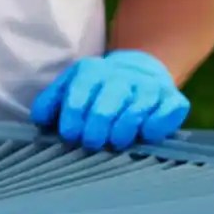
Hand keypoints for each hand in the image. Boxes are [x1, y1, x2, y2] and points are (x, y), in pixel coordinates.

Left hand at [30, 50, 189, 151]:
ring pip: (134, 113)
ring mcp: (150, 86)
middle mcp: (121, 76)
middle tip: (93, 143)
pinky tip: (144, 135)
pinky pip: (165, 115)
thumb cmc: (96, 90)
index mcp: (91, 72)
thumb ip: (50, 103)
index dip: (73, 121)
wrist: (140, 70)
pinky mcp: (174, 99)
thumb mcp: (69, 88)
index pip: (77, 99)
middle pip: (105, 108)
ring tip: (116, 141)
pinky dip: (154, 129)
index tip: (71, 135)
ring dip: (121, 134)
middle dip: (95, 132)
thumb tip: (39, 120)